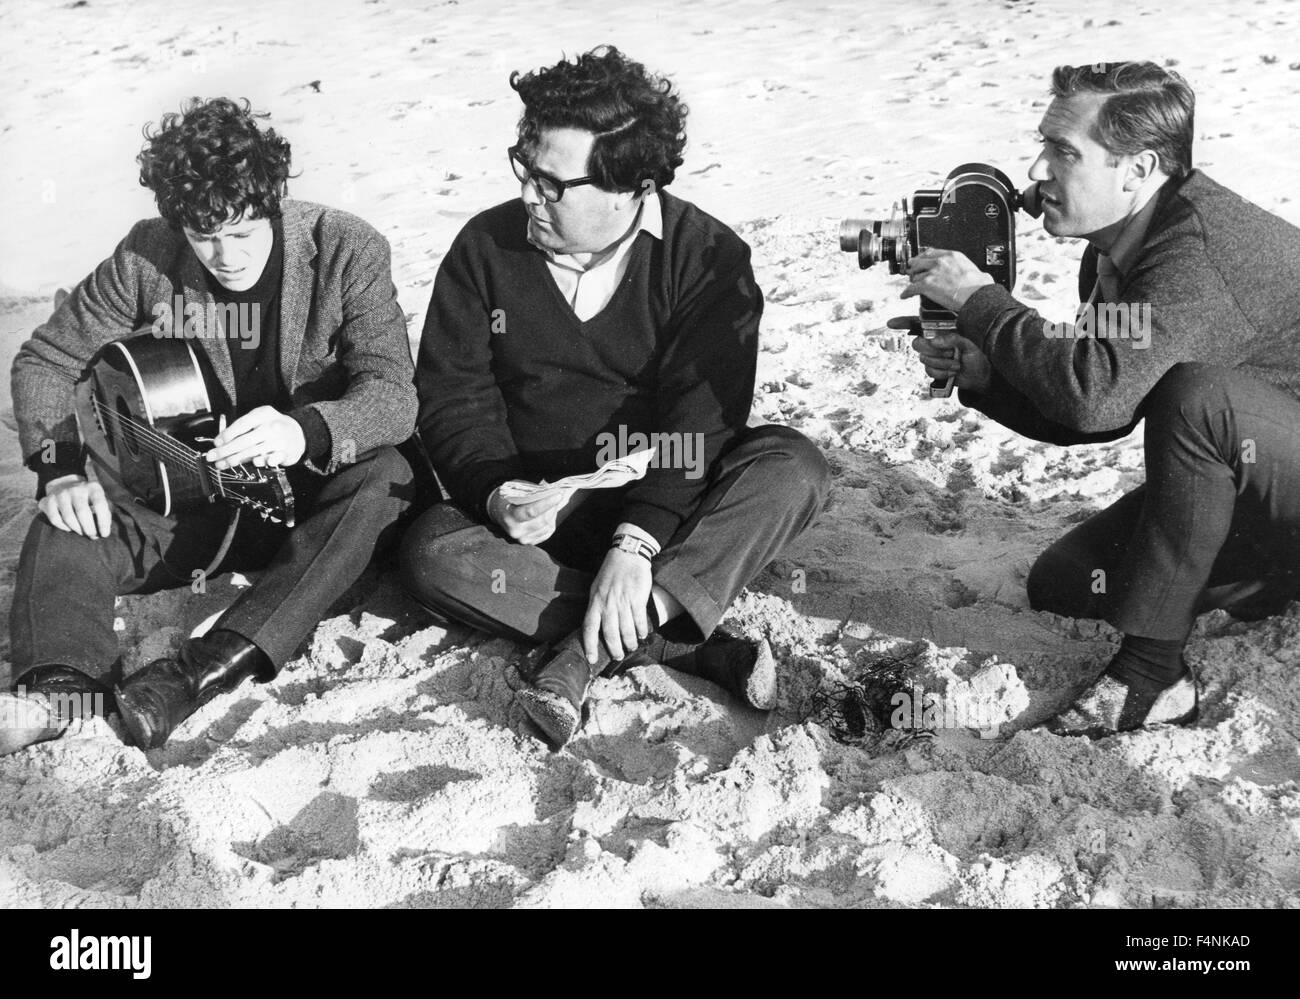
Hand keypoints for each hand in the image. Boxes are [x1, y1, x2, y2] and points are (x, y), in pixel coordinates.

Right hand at [39, 474, 111, 537]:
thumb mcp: (101, 500)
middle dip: (89, 528)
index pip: (100, 505)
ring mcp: (61, 494)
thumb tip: (103, 532)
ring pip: (69, 517)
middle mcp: (76, 489)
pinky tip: (70, 528)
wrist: (65, 484)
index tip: (104, 534)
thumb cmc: (89, 498)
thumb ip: (106, 514)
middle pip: (83, 512)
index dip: (103, 522)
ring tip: (82, 532)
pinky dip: (63, 527)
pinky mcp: (48, 500)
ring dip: (77, 529)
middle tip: (92, 536)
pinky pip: (55, 519)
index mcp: (93, 487)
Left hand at [206, 406, 305, 468]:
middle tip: (213, 457)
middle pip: (245, 440)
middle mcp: (272, 426)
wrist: (299, 434)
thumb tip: (220, 442)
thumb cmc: (273, 426)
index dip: (228, 434)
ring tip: (223, 464)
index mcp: (263, 414)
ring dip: (236, 460)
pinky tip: (255, 463)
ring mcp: (279, 440)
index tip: (217, 443)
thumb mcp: (260, 420)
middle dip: (226, 451)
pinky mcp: (285, 453)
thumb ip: (243, 429)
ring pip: (253, 452)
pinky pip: (270, 459)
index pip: (242, 424)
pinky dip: (262, 461)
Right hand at [487, 487, 568, 544]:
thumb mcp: (518, 493)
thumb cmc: (511, 499)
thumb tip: (552, 492)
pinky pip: (548, 531)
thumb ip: (534, 493)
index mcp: (509, 516)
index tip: (558, 494)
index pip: (531, 511)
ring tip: (551, 503)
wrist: (500, 512)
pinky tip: (548, 513)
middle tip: (558, 494)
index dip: (546, 503)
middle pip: (542, 520)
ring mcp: (523, 538)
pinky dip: (551, 520)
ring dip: (553, 512)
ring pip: (547, 525)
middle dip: (552, 506)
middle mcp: (516, 530)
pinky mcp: (531, 542)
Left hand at [582, 547, 652, 663]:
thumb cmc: (611, 572)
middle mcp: (607, 603)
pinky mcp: (637, 597)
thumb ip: (596, 606)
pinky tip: (642, 634)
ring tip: (632, 647)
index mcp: (595, 602)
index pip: (589, 628)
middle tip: (618, 656)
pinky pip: (639, 619)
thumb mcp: (596, 588)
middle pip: (610, 633)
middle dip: (614, 649)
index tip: (592, 659)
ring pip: (626, 629)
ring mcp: (622, 601)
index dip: (589, 646)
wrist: (627, 554)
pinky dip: (641, 630)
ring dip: (630, 641)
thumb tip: (596, 625)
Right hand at [888, 316, 993, 393]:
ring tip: (957, 363)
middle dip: (932, 350)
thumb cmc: (980, 352)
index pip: (919, 323)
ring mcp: (934, 355)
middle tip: (949, 352)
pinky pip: (928, 370)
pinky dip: (942, 372)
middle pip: (917, 343)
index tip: (891, 323)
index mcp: (942, 329)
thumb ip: (953, 338)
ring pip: (923, 358)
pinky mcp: (935, 369)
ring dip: (941, 363)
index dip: (903, 322)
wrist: (984, 374)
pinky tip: (953, 371)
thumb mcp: (970, 341)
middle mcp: (935, 341)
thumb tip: (935, 342)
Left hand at [901, 248, 993, 311]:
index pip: (930, 253)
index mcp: (951, 255)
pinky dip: (907, 293)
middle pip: (918, 262)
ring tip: (912, 285)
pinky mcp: (927, 284)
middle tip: (912, 273)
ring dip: (913, 282)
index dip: (922, 258)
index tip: (920, 261)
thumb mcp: (972, 268)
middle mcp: (940, 261)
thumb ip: (964, 267)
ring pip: (915, 276)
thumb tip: (972, 274)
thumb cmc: (978, 285)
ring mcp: (932, 272)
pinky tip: (905, 295)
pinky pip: (911, 288)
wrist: (977, 295)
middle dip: (915, 268)